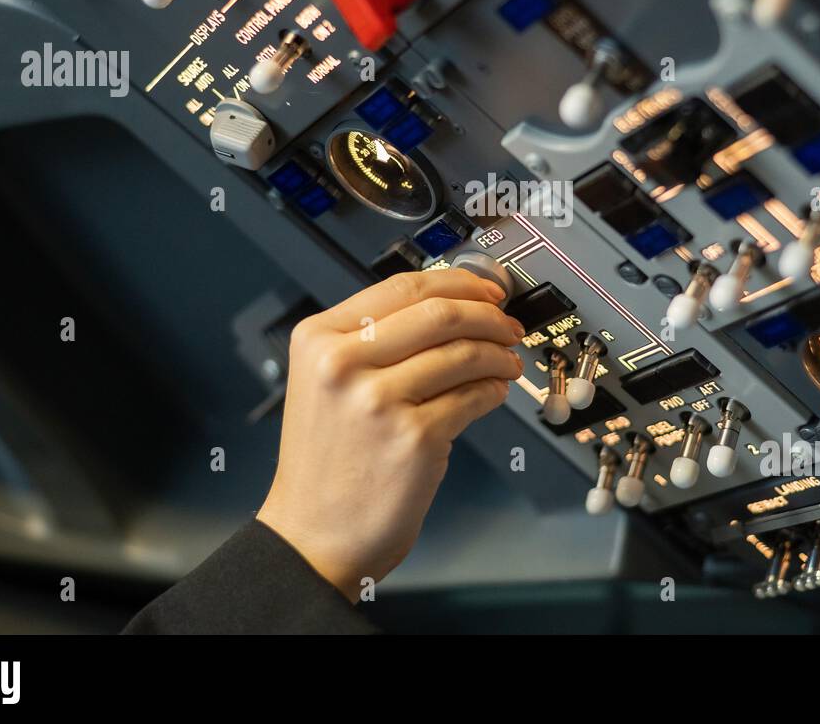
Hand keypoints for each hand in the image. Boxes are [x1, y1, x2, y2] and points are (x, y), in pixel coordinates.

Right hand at [256, 269, 524, 601]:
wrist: (312, 537)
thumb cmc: (325, 464)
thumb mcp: (325, 383)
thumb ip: (373, 341)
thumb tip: (449, 308)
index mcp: (319, 339)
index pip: (404, 287)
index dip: (458, 282)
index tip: (486, 290)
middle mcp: (343, 364)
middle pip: (440, 313)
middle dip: (488, 315)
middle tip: (507, 325)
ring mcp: (379, 401)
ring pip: (464, 353)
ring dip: (498, 354)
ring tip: (506, 362)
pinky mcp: (415, 438)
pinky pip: (473, 398)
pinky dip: (493, 390)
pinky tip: (493, 392)